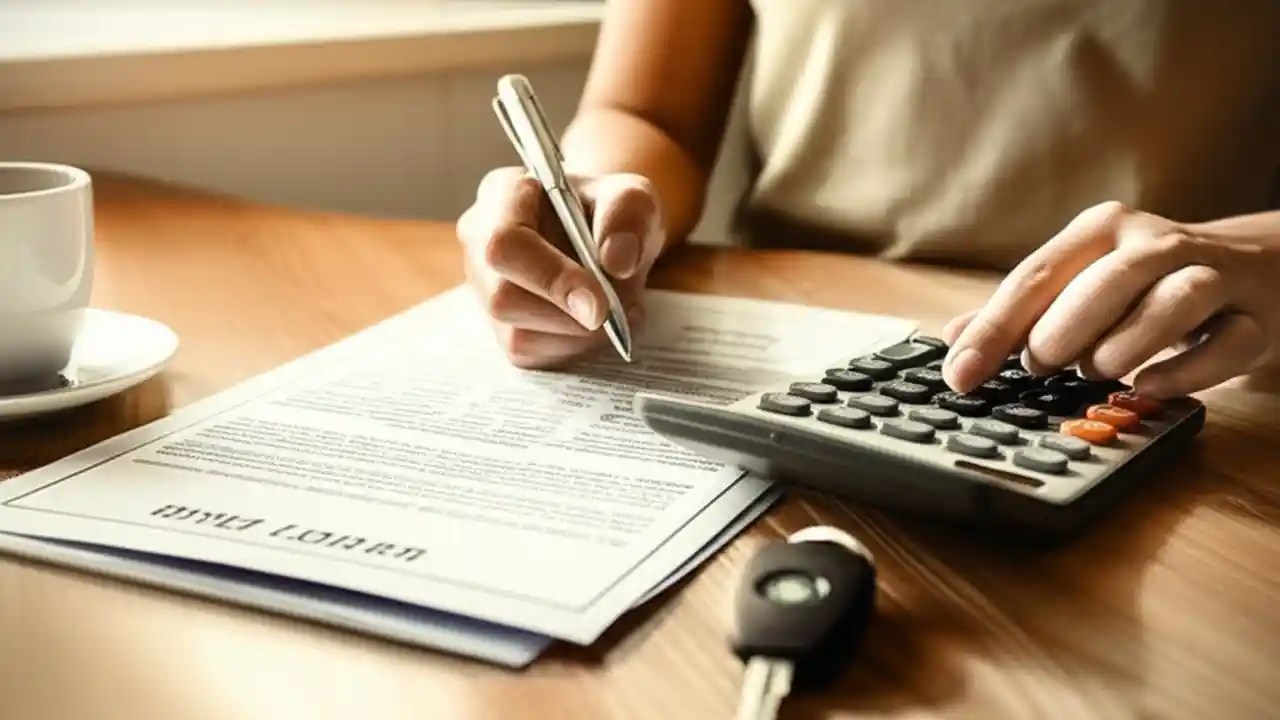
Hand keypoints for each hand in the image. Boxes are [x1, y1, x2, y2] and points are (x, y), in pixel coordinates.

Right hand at [456, 168, 663, 367]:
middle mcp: (479, 242)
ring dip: (578, 335)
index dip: (550, 279)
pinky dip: (573, 348)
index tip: (600, 305)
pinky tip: (598, 326)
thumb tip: (617, 261)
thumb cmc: (610, 212)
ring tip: (619, 310)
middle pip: (502, 298)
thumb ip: (628, 216)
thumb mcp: (633, 197)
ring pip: (517, 335)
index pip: (505, 244)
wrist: (606, 237)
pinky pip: (530, 354)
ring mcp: (483, 288)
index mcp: (502, 194)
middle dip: (569, 316)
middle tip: (620, 310)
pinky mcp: (499, 325)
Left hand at [941, 201, 1279, 397]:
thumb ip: (1022, 312)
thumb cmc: (1148, 283)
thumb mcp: (1082, 284)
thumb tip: (954, 337)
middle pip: (1107, 279)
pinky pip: (1228, 344)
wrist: (1262, 266)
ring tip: (1096, 371)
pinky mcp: (1256, 316)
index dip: (992, 330)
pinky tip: (1149, 387)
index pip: (1037, 276)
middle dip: (1062, 329)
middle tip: (1038, 365)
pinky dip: (1188, 370)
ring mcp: (1214, 275)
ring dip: (1126, 343)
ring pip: (1174, 300)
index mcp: (1102, 230)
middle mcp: (1156, 243)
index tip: (959, 375)